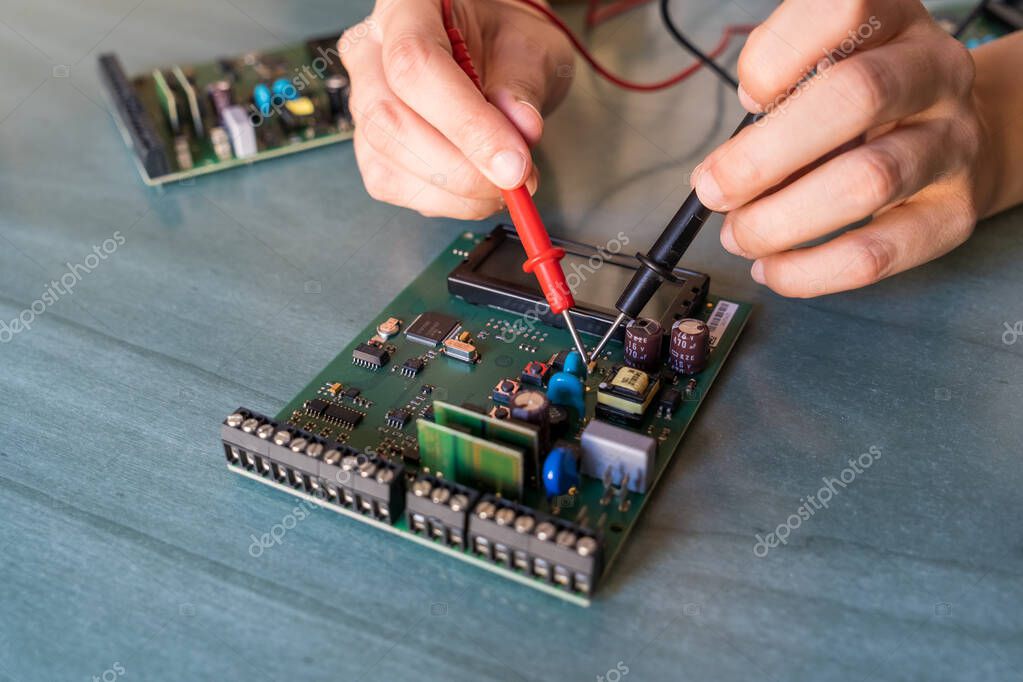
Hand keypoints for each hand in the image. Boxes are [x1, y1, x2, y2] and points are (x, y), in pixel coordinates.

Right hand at [340, 0, 572, 218]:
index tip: (512, 164)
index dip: (465, 124)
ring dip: (457, 192)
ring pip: (388, 163)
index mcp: (405, 9)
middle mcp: (371, 54)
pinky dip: (446, 202)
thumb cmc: (505, 42)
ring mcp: (365, 103)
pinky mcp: (373, 149)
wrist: (494, 55)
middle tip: (516, 181)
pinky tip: (479, 190)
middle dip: (461, 168)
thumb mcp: (531, 48)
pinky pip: (396, 188)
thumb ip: (523, 86)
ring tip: (505, 184)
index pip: (415, 66)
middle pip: (390, 121)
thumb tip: (522, 130)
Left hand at [692, 0, 990, 296]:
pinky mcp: (951, 214)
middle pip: (855, 98)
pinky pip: (877, 253)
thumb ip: (781, 84)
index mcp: (893, 19)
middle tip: (713, 189)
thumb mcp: (830, 63)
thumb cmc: (872, 100)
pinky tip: (772, 268)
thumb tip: (730, 155)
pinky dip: (810, 270)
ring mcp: (951, 143)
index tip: (747, 97)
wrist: (965, 138)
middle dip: (764, 155)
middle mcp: (933, 72)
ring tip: (739, 234)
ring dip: (781, 220)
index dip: (777, 56)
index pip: (842, 9)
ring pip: (867, 182)